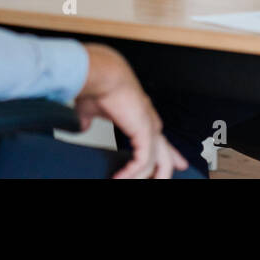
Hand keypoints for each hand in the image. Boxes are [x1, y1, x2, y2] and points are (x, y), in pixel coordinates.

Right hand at [75, 44, 187, 178]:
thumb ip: (88, 120)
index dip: (167, 154)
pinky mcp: (145, 132)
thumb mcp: (90, 109)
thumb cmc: (98, 86)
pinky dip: (131, 172)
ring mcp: (149, 127)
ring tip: (125, 183)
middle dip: (166, 170)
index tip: (176, 164)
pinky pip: (143, 161)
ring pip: (157, 162)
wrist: (102, 75)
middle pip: (165, 153)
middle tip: (162, 182)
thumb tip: (82, 127)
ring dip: (142, 177)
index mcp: (140, 115)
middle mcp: (149, 121)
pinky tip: (119, 178)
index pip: (158, 139)